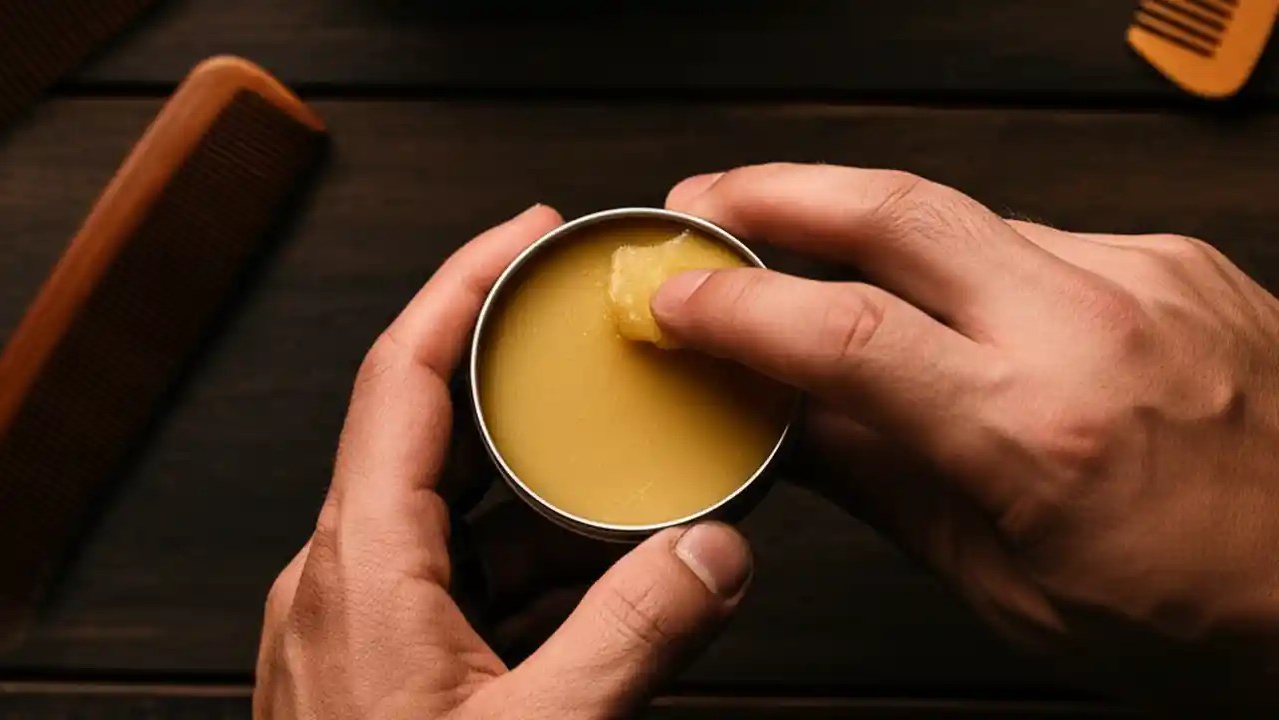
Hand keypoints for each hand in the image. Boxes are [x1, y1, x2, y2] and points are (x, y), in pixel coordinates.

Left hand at [254, 205, 752, 719]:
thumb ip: (636, 637)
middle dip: (524, 387)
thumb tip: (716, 554)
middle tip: (597, 346)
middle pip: (436, 433)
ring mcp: (366, 627)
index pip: (402, 376)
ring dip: (543, 491)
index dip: (461, 287)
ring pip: (461, 516)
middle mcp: (347, 580)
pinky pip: (467, 581)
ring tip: (625, 473)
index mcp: (360, 567)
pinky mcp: (392, 670)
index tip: (522, 237)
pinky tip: (600, 575)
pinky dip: (535, 564)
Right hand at [652, 164, 1278, 707]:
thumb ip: (881, 481)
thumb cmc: (1199, 614)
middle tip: (704, 204)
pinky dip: (963, 261)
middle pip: (896, 205)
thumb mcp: (1006, 583)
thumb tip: (783, 422)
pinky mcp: (1171, 256)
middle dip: (775, 190)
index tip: (672, 299)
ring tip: (806, 257)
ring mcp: (1142, 274)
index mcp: (1040, 433)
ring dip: (865, 224)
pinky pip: (1031, 237)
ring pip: (960, 214)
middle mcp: (1095, 325)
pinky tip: (949, 303)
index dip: (736, 306)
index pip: (845, 332)